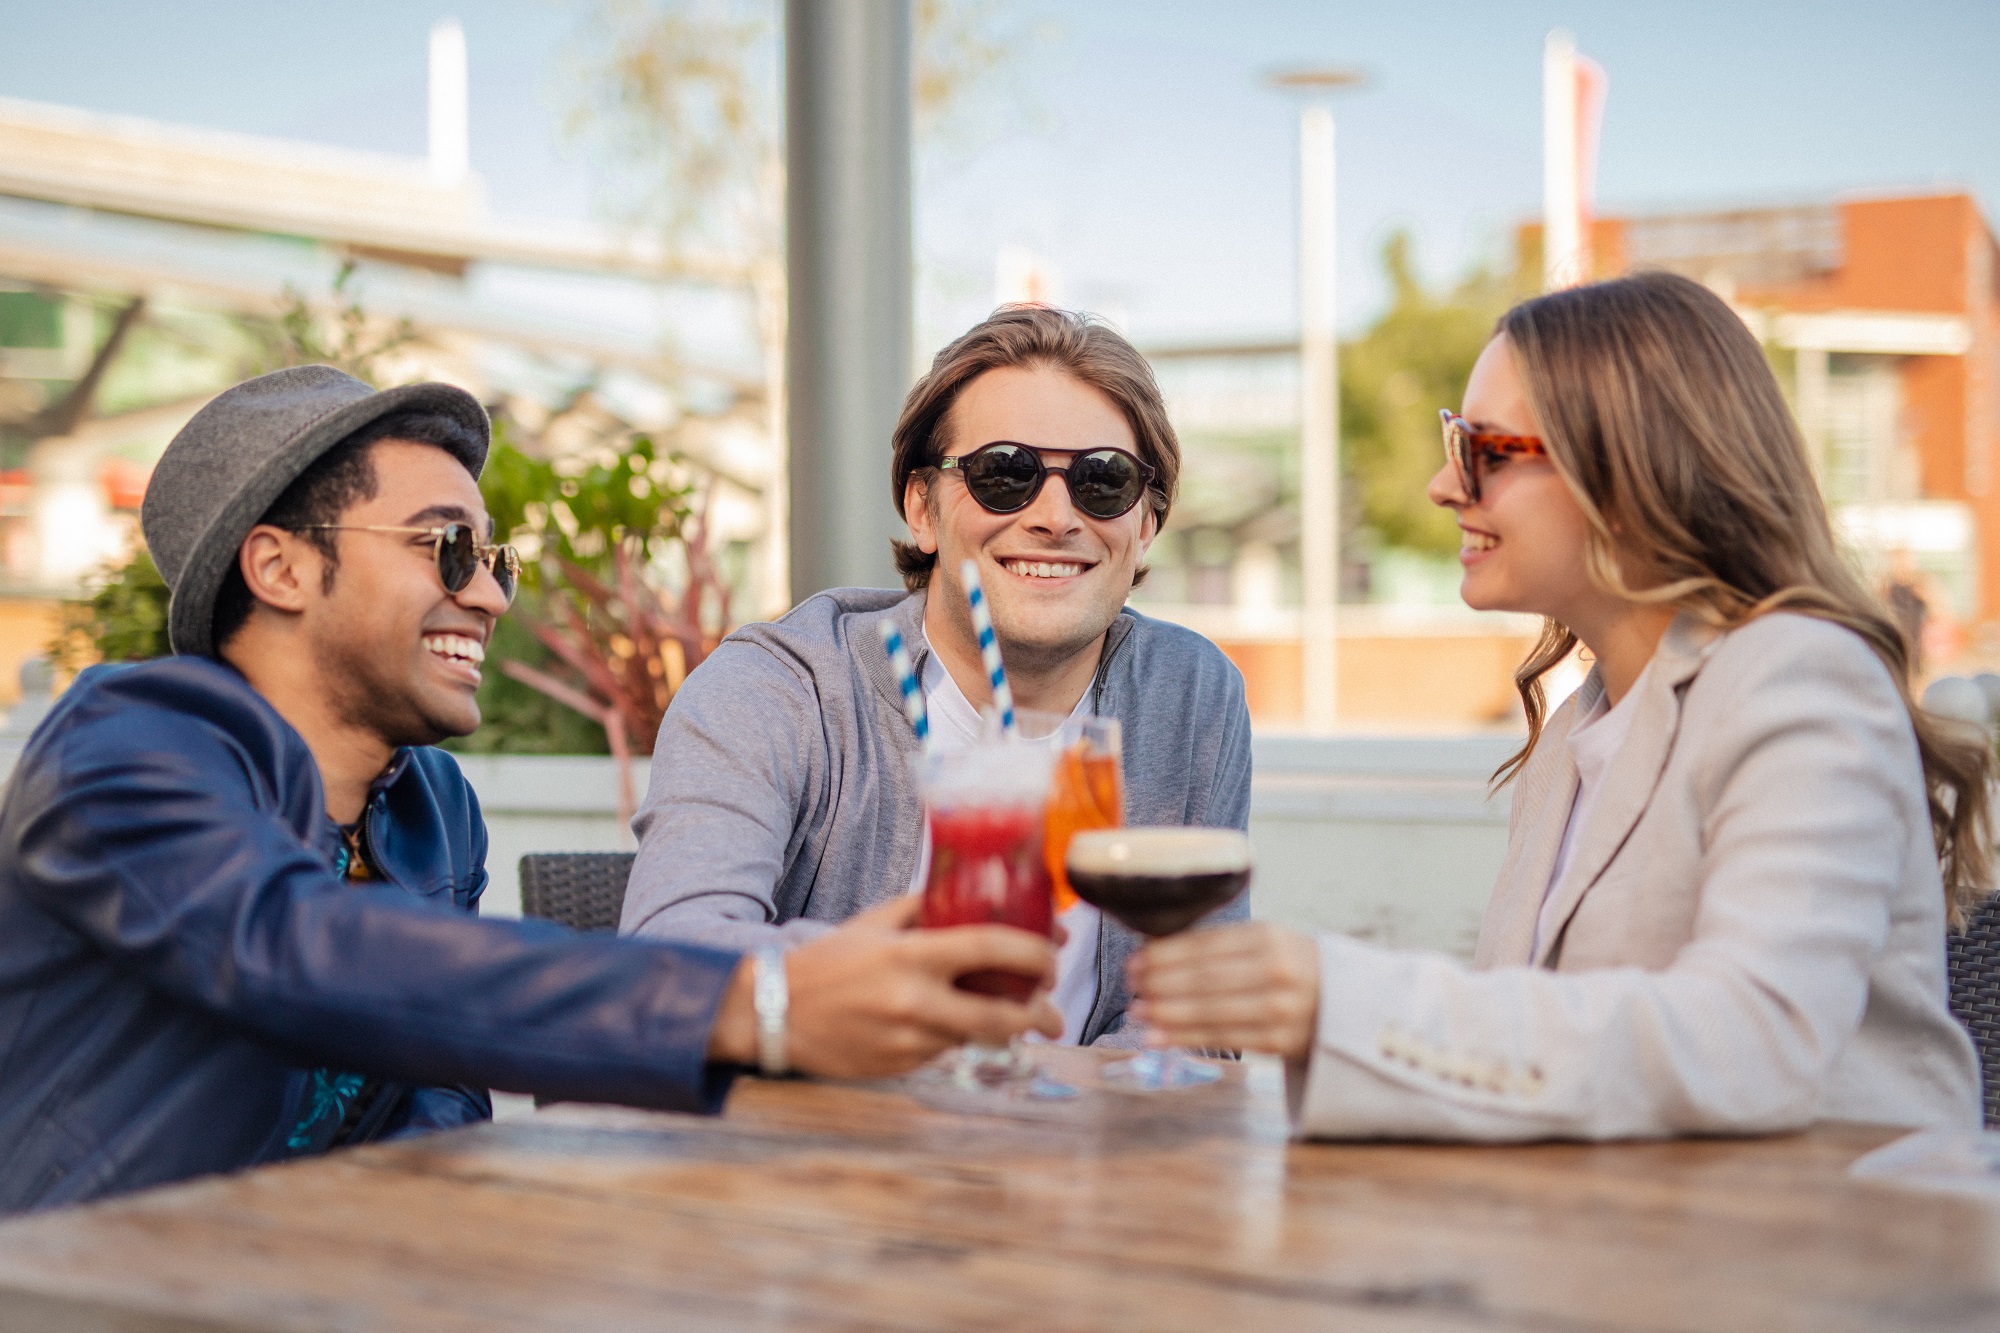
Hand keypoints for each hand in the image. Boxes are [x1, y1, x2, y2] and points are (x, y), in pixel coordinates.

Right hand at [707, 896, 1063, 1078]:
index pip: (990, 948)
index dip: (1033, 951)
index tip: (1054, 952)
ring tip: (1020, 1019)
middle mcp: (913, 1002)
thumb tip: (975, 892)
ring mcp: (907, 1041)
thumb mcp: (875, 922)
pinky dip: (956, 1039)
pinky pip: (944, 1053)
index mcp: (910, 955)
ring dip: (1000, 1028)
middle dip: (1040, 1015)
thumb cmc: (828, 960)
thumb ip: (924, 908)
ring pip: (975, 1038)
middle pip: (1001, 1016)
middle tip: (1055, 1012)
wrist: (771, 1011)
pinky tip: (953, 1026)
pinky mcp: (899, 1068)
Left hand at [1126, 922, 1320, 1061]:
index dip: (1165, 954)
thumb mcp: (1269, 941)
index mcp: (1269, 938)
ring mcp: (1277, 1009)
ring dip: (1165, 1012)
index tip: (1135, 960)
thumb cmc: (1295, 968)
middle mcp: (1275, 971)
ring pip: (1208, 1011)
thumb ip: (1223, 945)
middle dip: (1158, 982)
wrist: (1348, 1004)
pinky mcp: (1277, 1042)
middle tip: (1131, 984)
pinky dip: (1184, 1038)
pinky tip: (1157, 1036)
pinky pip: (1221, 1038)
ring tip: (1137, 1011)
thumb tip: (1158, 951)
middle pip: (1203, 978)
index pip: (1206, 946)